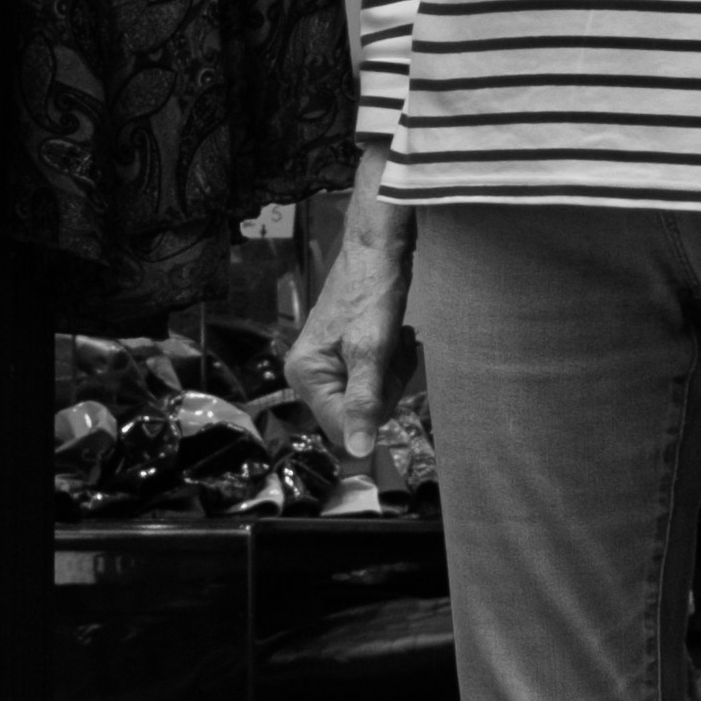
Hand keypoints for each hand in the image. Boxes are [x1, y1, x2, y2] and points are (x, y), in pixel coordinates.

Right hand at [285, 195, 413, 455]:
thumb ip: (364, 402)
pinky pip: (376, 379)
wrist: (378, 249)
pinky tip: (395, 338)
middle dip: (387, 387)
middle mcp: (310, 375)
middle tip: (391, 351)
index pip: (343, 429)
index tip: (386, 377)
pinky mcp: (346, 356)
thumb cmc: (372, 292)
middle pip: (360, 415)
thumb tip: (359, 452)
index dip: (373, 413)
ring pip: (373, 397)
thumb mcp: (371, 351)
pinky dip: (392, 362)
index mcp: (306, 376)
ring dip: (393, 372)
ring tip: (394, 340)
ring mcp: (328, 366)